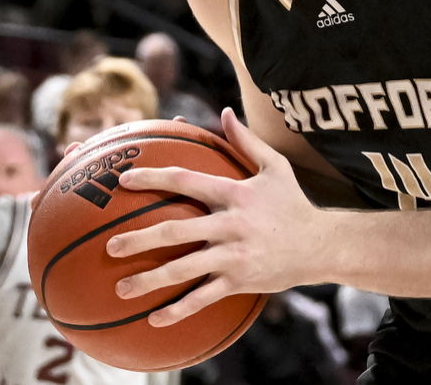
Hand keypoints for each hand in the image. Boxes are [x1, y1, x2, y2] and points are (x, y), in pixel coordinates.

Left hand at [105, 109, 329, 325]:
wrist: (321, 245)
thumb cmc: (293, 203)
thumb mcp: (276, 167)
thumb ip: (247, 140)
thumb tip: (225, 111)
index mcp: (234, 194)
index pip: (186, 181)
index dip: (154, 178)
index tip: (124, 180)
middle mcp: (231, 224)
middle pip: (175, 229)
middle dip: (139, 238)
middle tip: (110, 245)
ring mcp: (234, 255)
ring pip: (184, 269)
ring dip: (149, 280)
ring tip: (120, 288)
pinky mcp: (240, 281)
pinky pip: (204, 298)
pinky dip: (178, 310)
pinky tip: (154, 319)